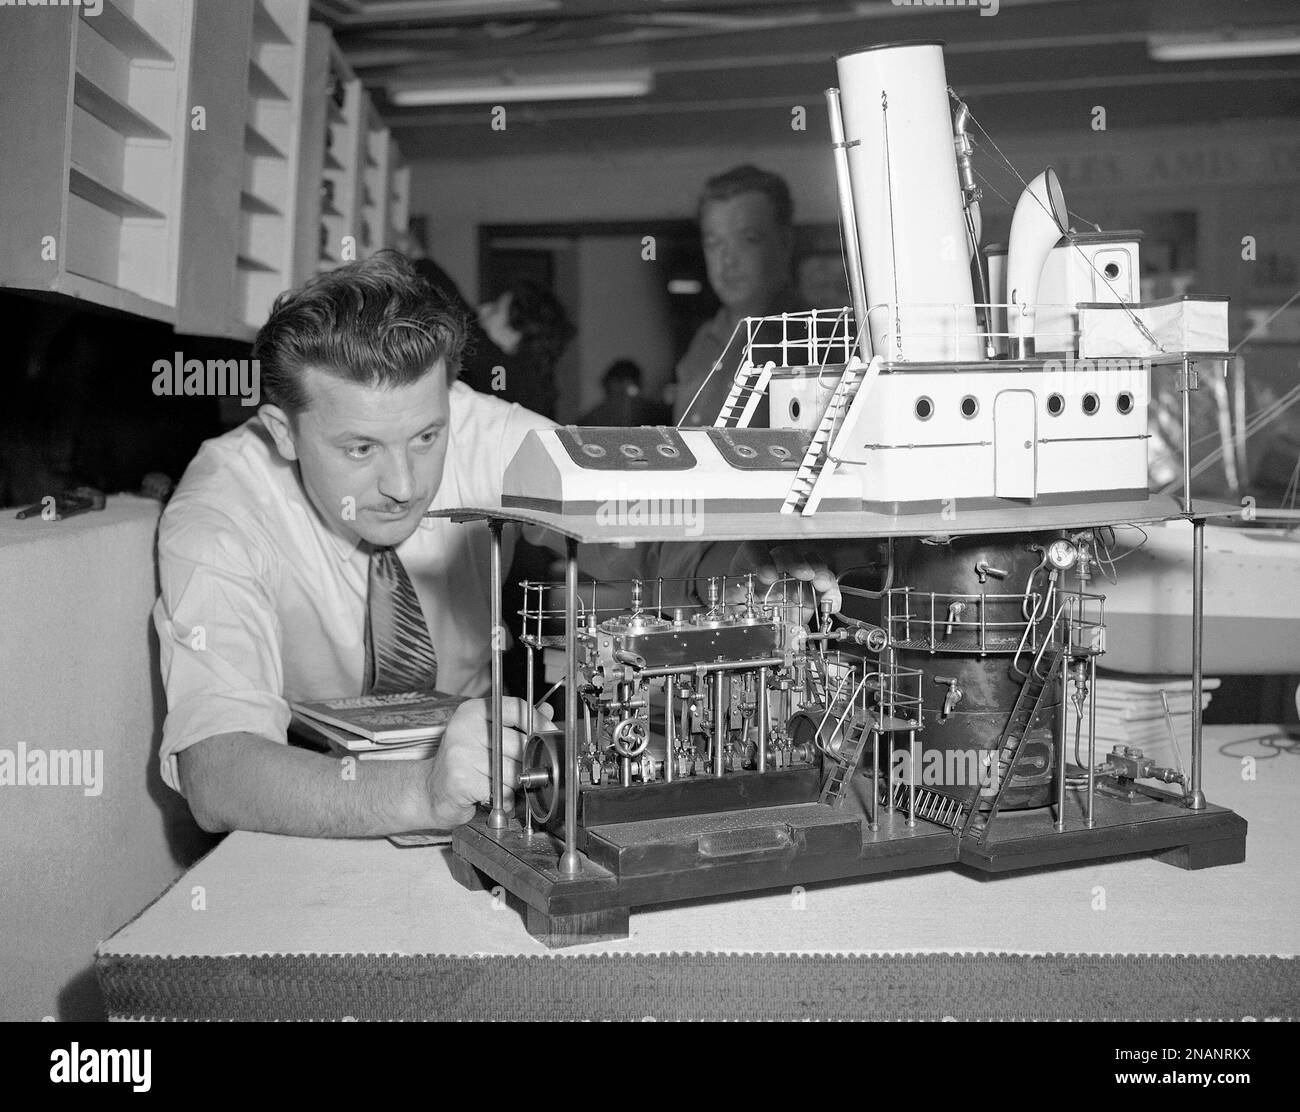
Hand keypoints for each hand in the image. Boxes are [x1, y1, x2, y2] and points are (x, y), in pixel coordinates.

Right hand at [424, 697, 547, 828]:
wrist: (429, 791)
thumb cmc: (462, 764)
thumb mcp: (487, 737)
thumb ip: (517, 724)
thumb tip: (548, 713)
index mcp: (472, 711)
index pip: (516, 707)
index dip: (538, 721)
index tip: (549, 734)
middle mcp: (464, 727)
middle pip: (519, 742)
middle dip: (526, 762)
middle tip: (518, 771)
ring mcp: (460, 752)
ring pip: (513, 770)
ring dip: (515, 784)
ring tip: (501, 784)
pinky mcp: (460, 778)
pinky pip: (501, 790)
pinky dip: (504, 798)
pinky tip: (492, 796)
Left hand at [725, 540, 864, 623]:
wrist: (757, 609)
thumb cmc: (742, 598)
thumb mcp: (731, 603)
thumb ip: (732, 607)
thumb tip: (730, 617)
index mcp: (750, 560)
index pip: (754, 550)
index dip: (761, 559)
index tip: (767, 575)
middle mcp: (774, 561)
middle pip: (787, 552)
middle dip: (796, 562)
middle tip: (802, 574)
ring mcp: (796, 571)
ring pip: (810, 561)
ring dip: (818, 571)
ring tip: (822, 584)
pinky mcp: (811, 586)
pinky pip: (825, 583)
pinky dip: (831, 592)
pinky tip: (831, 602)